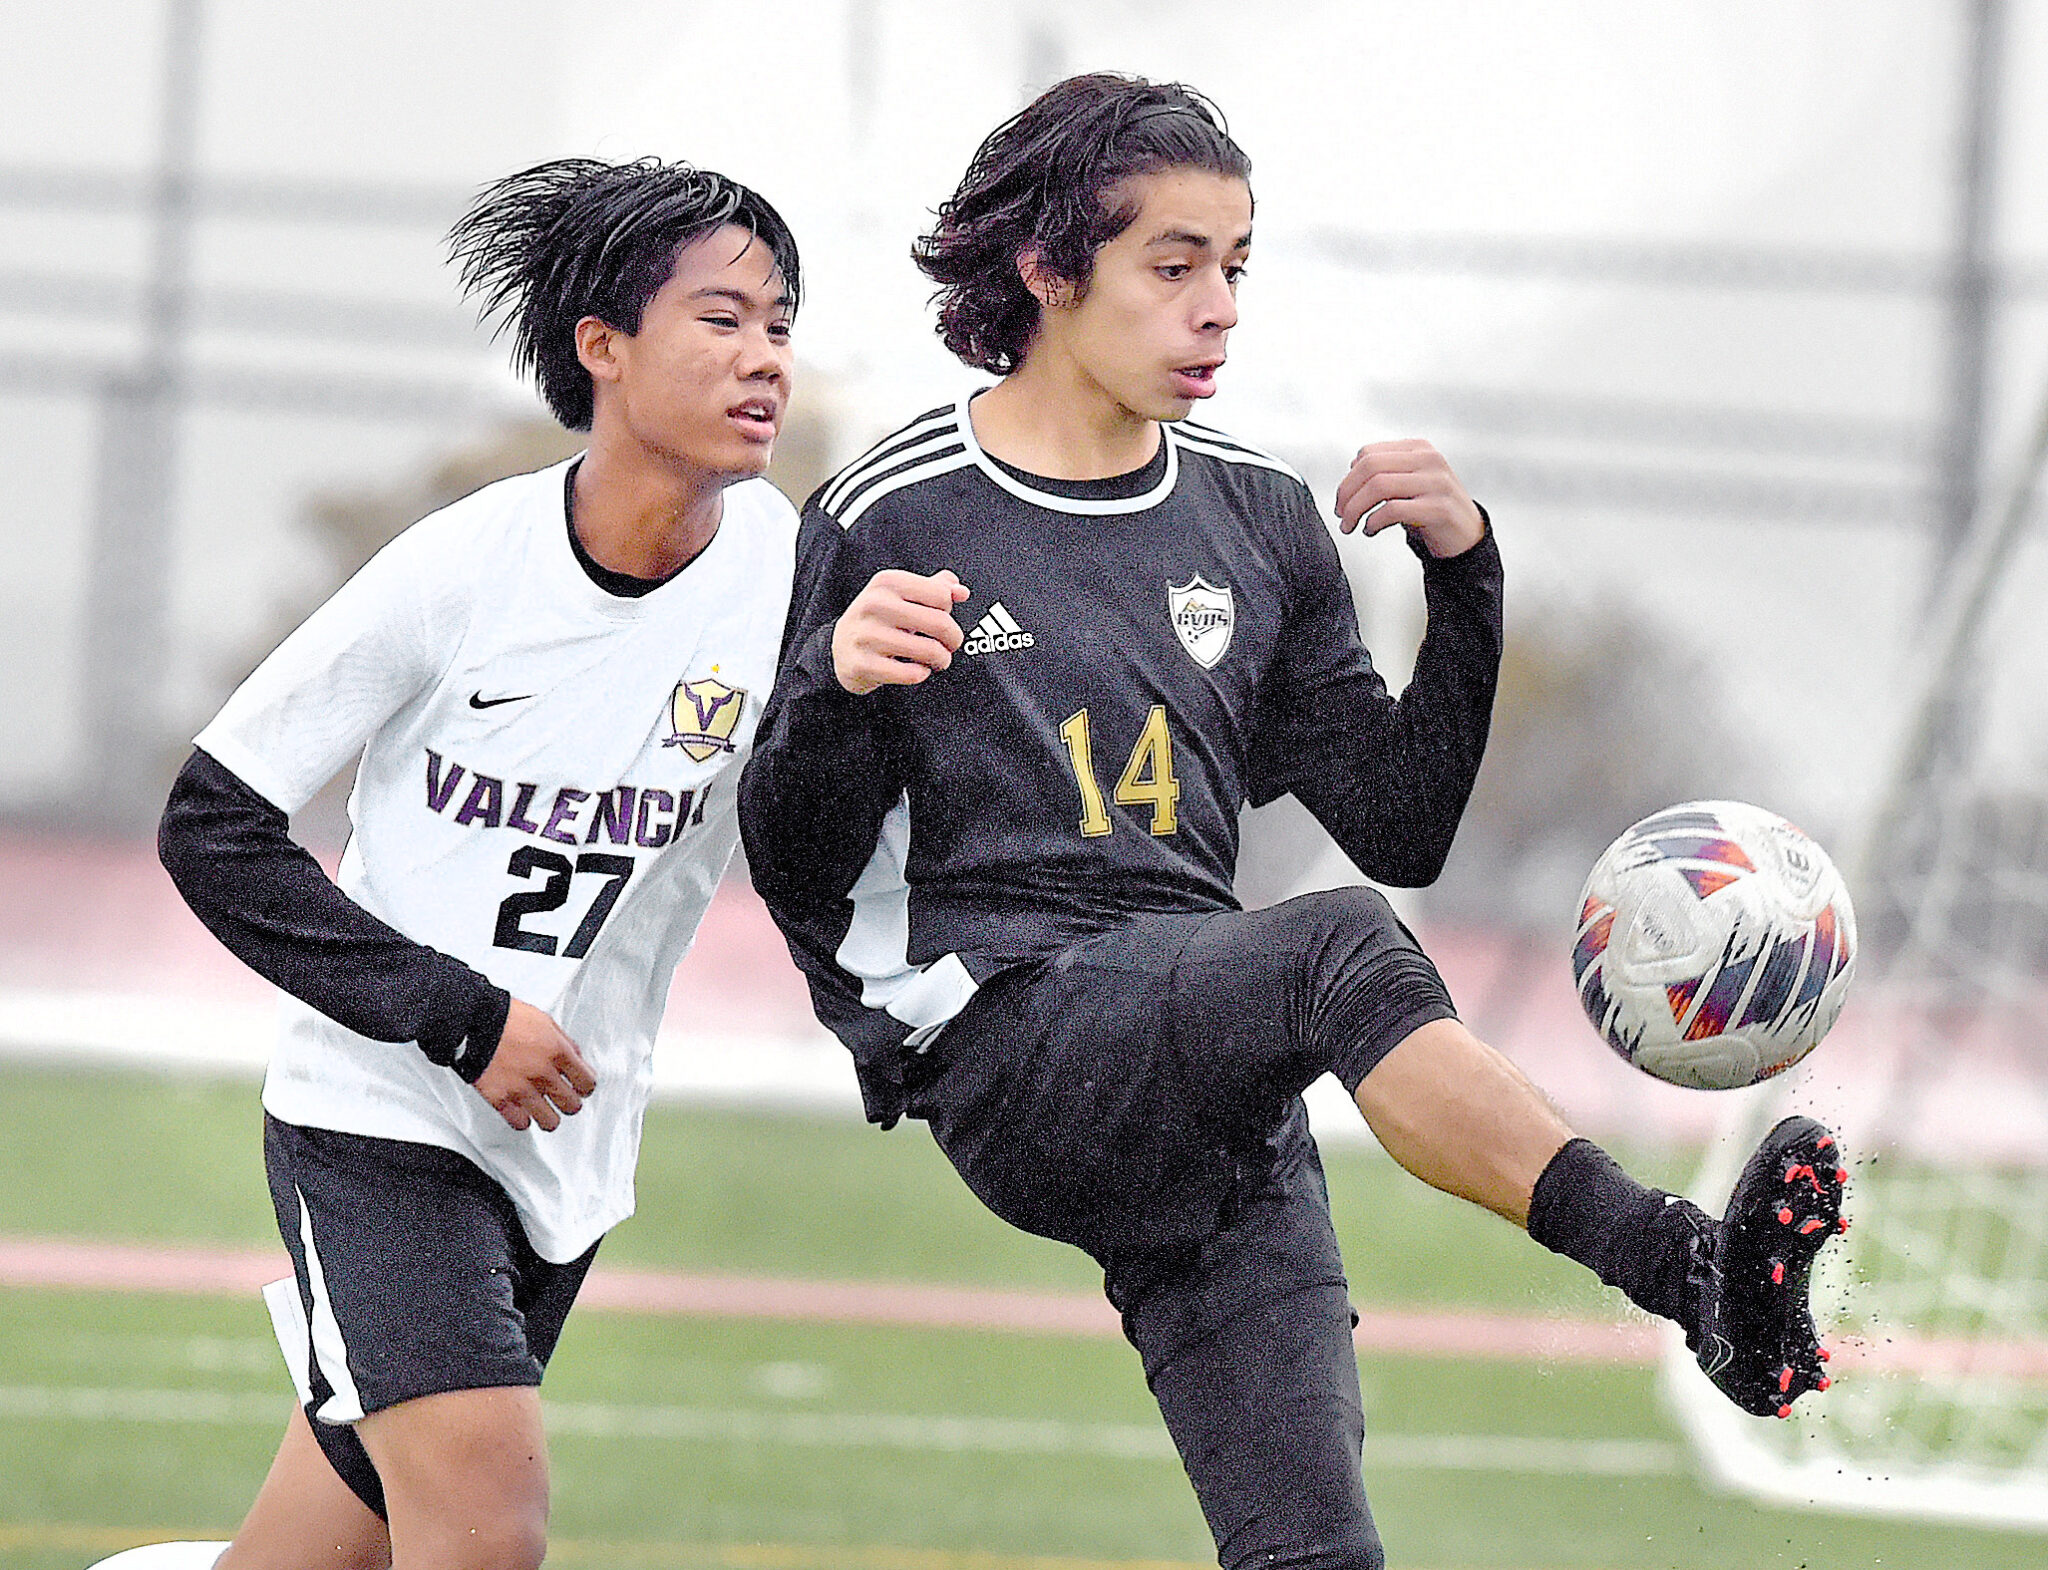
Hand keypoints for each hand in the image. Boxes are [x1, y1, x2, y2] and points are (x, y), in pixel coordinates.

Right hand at [474, 1000, 595, 1132]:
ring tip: (545, 1113)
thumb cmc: (506, 1017)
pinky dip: (523, 1120)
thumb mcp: (545, 1021)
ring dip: (549, 1117)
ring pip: (549, 1121)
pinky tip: (522, 1113)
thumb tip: (576, 1057)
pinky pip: (520, 1122)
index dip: (586, 1087)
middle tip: (565, 1100)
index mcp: (558, 1052)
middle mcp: (543, 1073)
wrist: (473, 1021)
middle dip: (570, 1103)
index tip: (582, 1088)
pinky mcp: (500, 1099)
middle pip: (571, 1105)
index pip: (586, 1082)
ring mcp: (522, 1088)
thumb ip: (564, 1042)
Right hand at [832, 569, 970, 694]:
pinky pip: (912, 674)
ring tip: (936, 660)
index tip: (941, 619)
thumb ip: (936, 588)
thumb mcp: (904, 595)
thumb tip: (961, 592)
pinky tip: (916, 670)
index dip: (949, 612)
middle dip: (954, 639)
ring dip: (941, 659)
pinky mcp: (862, 665)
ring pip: (930, 651)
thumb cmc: (881, 619)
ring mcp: (866, 635)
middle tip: (949, 646)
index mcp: (887, 582)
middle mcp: (874, 605)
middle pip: (941, 623)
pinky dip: (921, 674)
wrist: (839, 648)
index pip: (942, 595)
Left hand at [1334, 439, 1484, 557]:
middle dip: (1347, 493)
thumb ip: (1385, 471)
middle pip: (1370, 467)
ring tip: (1350, 524)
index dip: (1347, 478)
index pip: (1369, 453)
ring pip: (1378, 486)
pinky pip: (1394, 510)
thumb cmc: (1433, 509)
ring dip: (1355, 509)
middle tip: (1341, 514)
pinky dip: (1373, 522)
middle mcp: (1429, 460)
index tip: (1342, 499)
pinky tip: (1370, 530)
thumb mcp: (1410, 481)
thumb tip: (1352, 469)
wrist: (1466, 534)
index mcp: (1419, 448)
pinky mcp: (1439, 508)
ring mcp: (1436, 483)